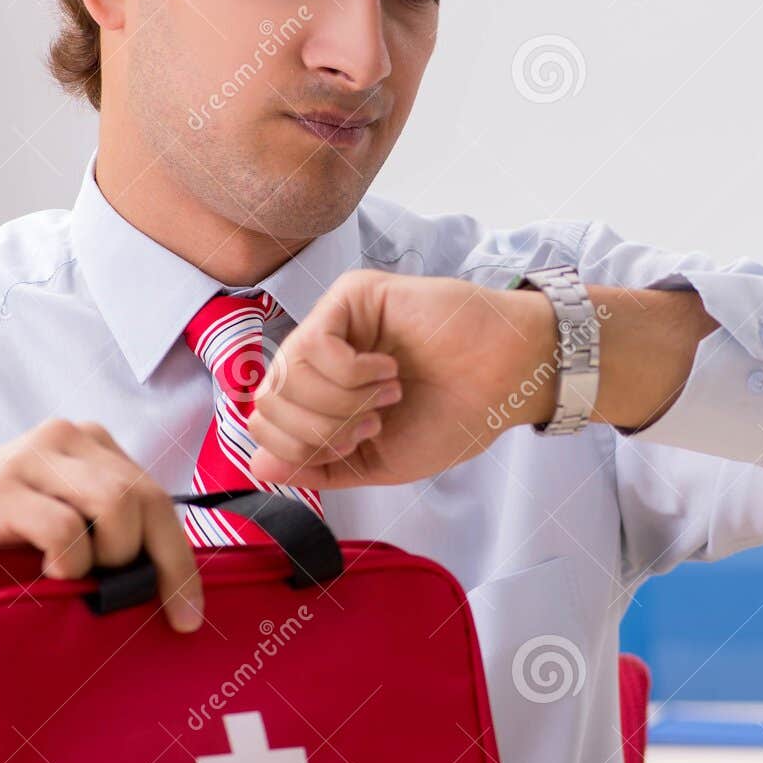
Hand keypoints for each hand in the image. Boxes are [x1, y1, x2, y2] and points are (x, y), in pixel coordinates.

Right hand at [0, 418, 201, 642]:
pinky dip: (70, 562)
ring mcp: (29, 460)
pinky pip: (65, 528)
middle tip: (163, 613)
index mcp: (85, 445)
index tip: (192, 611)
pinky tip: (50, 578)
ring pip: (116, 504)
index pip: (156, 495)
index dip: (182, 556)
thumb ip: (103, 531)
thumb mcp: (53, 526)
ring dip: (112, 558)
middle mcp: (63, 440)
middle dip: (165, 562)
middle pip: (146, 497)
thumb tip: (166, 581)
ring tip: (81, 582)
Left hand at [246, 269, 558, 490]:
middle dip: (323, 428)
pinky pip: (315, 344)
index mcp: (321, 391)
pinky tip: (389, 369)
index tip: (360, 440)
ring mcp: (334, 319)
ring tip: (390, 391)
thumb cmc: (452, 415)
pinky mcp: (351, 295)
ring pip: (287, 373)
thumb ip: (317, 465)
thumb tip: (258, 467)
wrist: (504, 382)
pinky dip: (353, 373)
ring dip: (344, 400)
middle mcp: (320, 353)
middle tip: (375, 420)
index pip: (266, 423)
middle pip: (268, 401)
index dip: (303, 447)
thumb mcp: (375, 461)